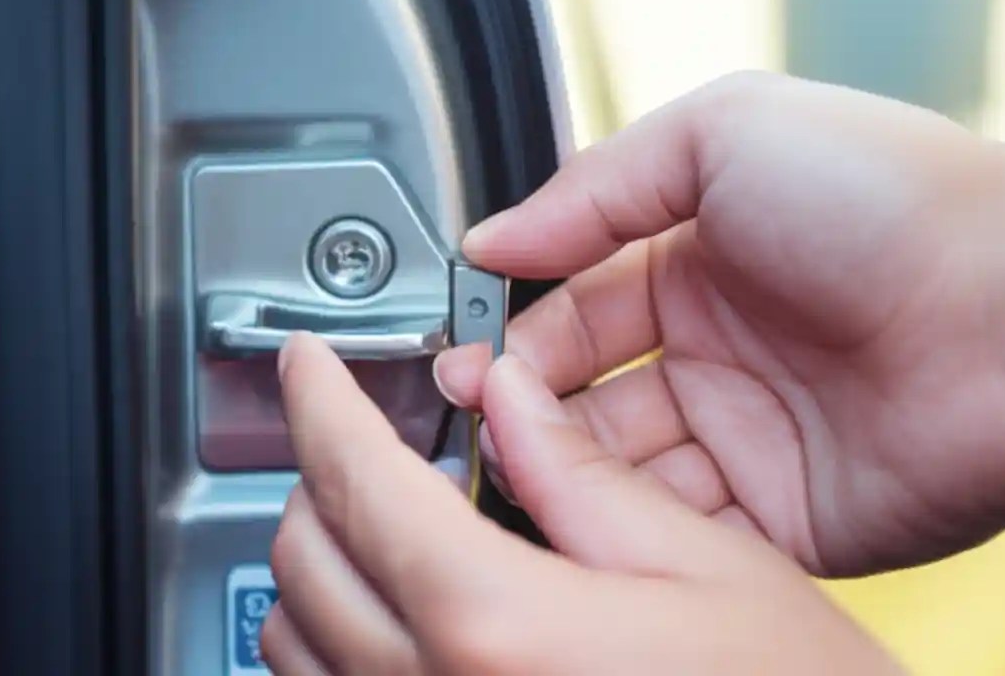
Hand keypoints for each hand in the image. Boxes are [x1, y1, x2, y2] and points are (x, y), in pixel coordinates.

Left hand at [262, 333, 900, 675]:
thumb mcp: (711, 568)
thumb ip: (584, 475)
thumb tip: (511, 398)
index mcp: (502, 626)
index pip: (357, 481)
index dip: (320, 398)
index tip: (308, 364)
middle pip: (304, 556)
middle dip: (321, 474)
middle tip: (374, 436)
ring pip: (293, 639)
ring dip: (323, 559)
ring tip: (390, 519)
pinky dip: (337, 638)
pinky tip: (404, 609)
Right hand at [435, 71, 1004, 575]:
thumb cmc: (889, 202)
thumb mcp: (717, 134)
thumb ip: (590, 188)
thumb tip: (491, 239)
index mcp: (697, 264)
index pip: (574, 310)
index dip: (516, 332)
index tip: (468, 350)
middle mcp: (718, 354)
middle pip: (582, 399)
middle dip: (522, 407)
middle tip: (477, 410)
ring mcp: (746, 438)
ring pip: (615, 473)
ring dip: (559, 469)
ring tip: (516, 457)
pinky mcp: (779, 517)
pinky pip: (675, 535)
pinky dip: (622, 530)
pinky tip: (581, 507)